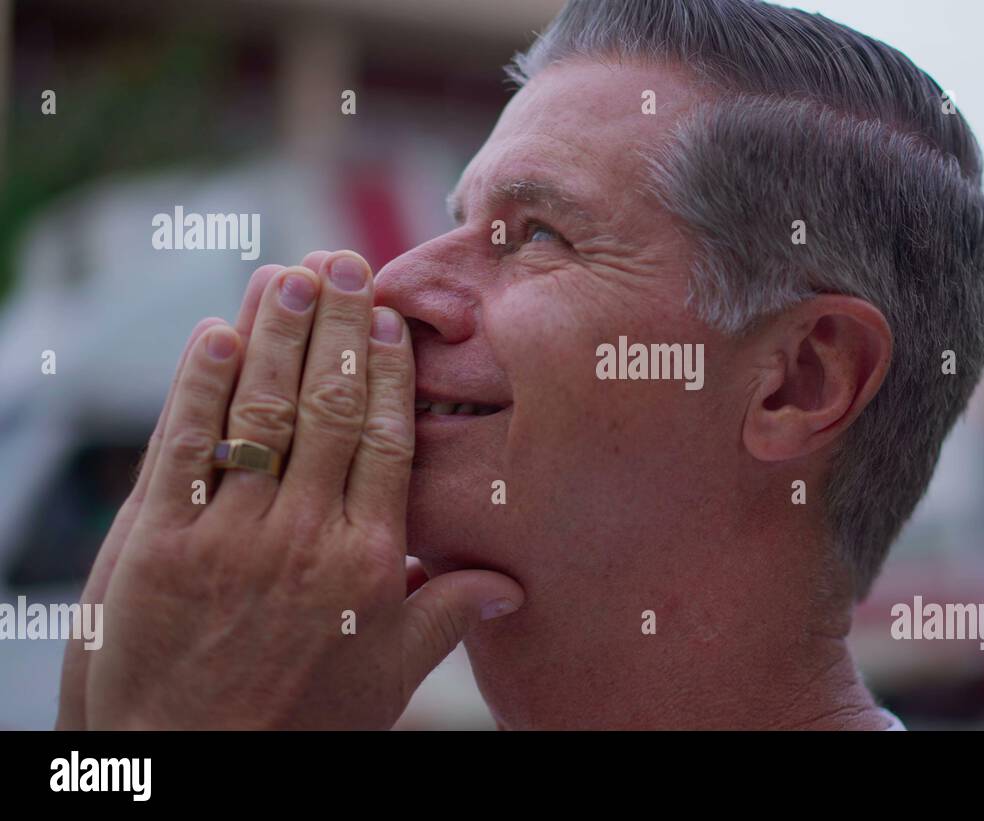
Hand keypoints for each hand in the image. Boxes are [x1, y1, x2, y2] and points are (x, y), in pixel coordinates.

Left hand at [57, 250, 522, 728]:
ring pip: (260, 412)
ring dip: (274, 335)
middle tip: (342, 262)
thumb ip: (443, 616)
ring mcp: (227, 536)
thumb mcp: (386, 683)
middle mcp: (302, 537)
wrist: (190, 777)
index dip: (387, 373)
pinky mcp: (156, 544)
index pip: (385, 442)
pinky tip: (215, 335)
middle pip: (327, 409)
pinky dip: (199, 385)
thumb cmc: (296, 730)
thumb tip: (509, 584)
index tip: (389, 319)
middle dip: (335, 329)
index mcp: (366, 563)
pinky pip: (184, 447)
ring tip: (289, 275)